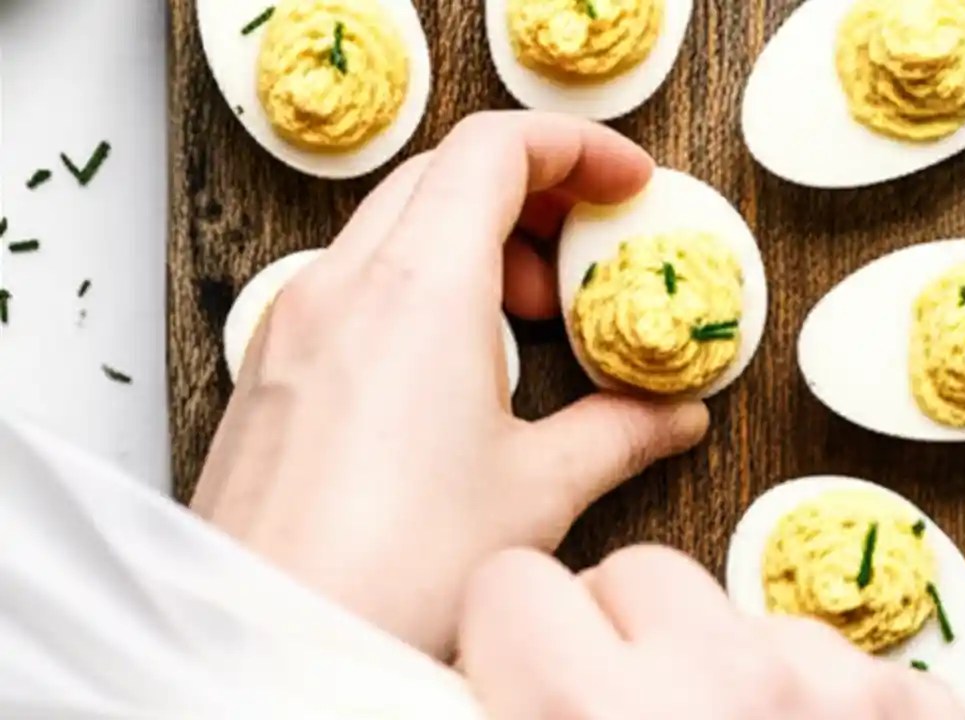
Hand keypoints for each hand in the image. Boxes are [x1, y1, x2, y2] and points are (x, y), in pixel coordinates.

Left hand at [191, 111, 709, 657]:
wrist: (276, 639)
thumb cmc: (390, 573)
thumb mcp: (535, 493)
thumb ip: (618, 434)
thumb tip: (670, 418)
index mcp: (419, 290)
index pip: (496, 150)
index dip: (576, 150)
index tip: (625, 184)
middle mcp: (344, 286)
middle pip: (444, 175)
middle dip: (530, 196)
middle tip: (583, 256)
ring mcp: (296, 323)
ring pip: (394, 225)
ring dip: (472, 243)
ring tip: (526, 319)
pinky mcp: (275, 367)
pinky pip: (353, 282)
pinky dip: (416, 287)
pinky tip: (454, 366)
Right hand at [460, 546, 964, 719]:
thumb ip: (501, 700)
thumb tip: (462, 672)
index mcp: (581, 715)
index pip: (510, 581)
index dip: (516, 638)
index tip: (530, 674)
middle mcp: (709, 688)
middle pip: (637, 569)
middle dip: (626, 639)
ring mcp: (820, 694)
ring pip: (739, 604)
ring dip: (729, 665)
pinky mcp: (902, 710)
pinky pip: (840, 656)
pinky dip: (824, 700)